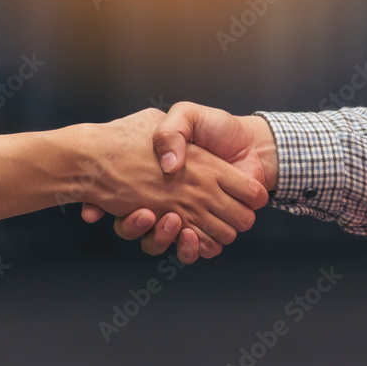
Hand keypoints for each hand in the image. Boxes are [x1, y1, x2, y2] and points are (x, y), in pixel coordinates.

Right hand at [76, 108, 267, 248]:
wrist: (252, 143)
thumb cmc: (217, 128)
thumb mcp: (186, 116)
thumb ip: (170, 131)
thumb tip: (166, 165)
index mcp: (160, 176)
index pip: (121, 199)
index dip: (114, 204)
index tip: (121, 195)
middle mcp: (171, 199)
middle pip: (144, 228)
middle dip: (144, 224)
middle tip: (148, 212)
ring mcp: (190, 216)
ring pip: (164, 242)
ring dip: (164, 236)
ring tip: (171, 220)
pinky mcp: (207, 229)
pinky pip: (192, 249)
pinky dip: (190, 247)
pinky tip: (189, 234)